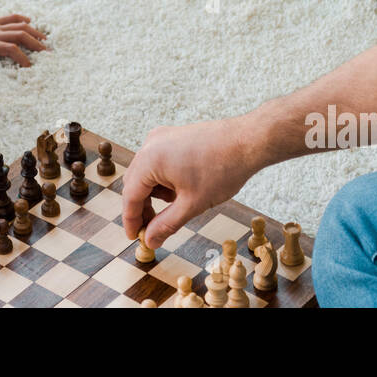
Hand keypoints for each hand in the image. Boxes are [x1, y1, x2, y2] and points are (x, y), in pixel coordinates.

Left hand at [0, 14, 48, 74]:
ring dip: (33, 32)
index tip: (31, 68)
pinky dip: (21, 19)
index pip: (10, 49)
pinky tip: (29, 22)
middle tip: (47, 54)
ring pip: (18, 26)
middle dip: (35, 44)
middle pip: (20, 35)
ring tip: (45, 40)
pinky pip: (9, 17)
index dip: (22, 58)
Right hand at [121, 117, 260, 248]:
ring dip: (154, 194)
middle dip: (142, 208)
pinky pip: (157, 162)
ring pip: (146, 173)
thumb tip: (149, 240)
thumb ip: (166, 224)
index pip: (130, 195)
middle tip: (153, 230)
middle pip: (134, 183)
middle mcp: (150, 144)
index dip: (131, 220)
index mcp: (150, 159)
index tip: (135, 237)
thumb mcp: (192, 204)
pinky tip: (180, 190)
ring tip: (175, 207)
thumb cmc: (222, 169)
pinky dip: (162, 180)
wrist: (247, 142)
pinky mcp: (172, 137)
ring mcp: (161, 138)